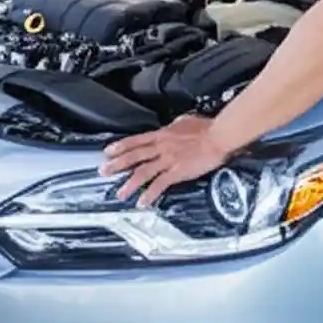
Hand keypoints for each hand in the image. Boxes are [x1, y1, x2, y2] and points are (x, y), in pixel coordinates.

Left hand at [99, 114, 231, 207]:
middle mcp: (162, 147)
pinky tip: (143, 202)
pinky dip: (150, 194)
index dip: (121, 146)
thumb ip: (176, 125)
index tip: (109, 151)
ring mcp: (168, 160)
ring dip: (130, 183)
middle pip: (134, 156)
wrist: (219, 135)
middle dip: (117, 164)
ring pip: (143, 172)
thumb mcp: (187, 120)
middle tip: (104, 171)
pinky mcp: (177, 171)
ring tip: (120, 193)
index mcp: (163, 134)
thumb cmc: (208, 128)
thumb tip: (174, 124)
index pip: (137, 140)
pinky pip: (160, 184)